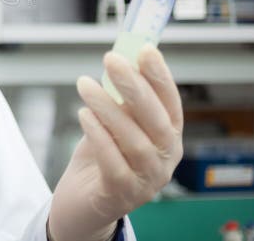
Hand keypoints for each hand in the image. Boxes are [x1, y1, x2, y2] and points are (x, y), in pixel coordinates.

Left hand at [49, 46, 183, 240]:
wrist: (82, 203)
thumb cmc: (100, 158)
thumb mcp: (113, 123)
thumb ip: (120, 98)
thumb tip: (120, 59)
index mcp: (167, 138)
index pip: (171, 103)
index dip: (160, 76)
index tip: (145, 49)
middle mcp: (164, 160)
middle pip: (157, 121)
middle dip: (136, 86)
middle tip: (112, 59)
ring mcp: (146, 181)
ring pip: (135, 142)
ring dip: (109, 109)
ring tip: (85, 85)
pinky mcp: (122, 195)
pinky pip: (113, 163)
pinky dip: (100, 136)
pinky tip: (84, 115)